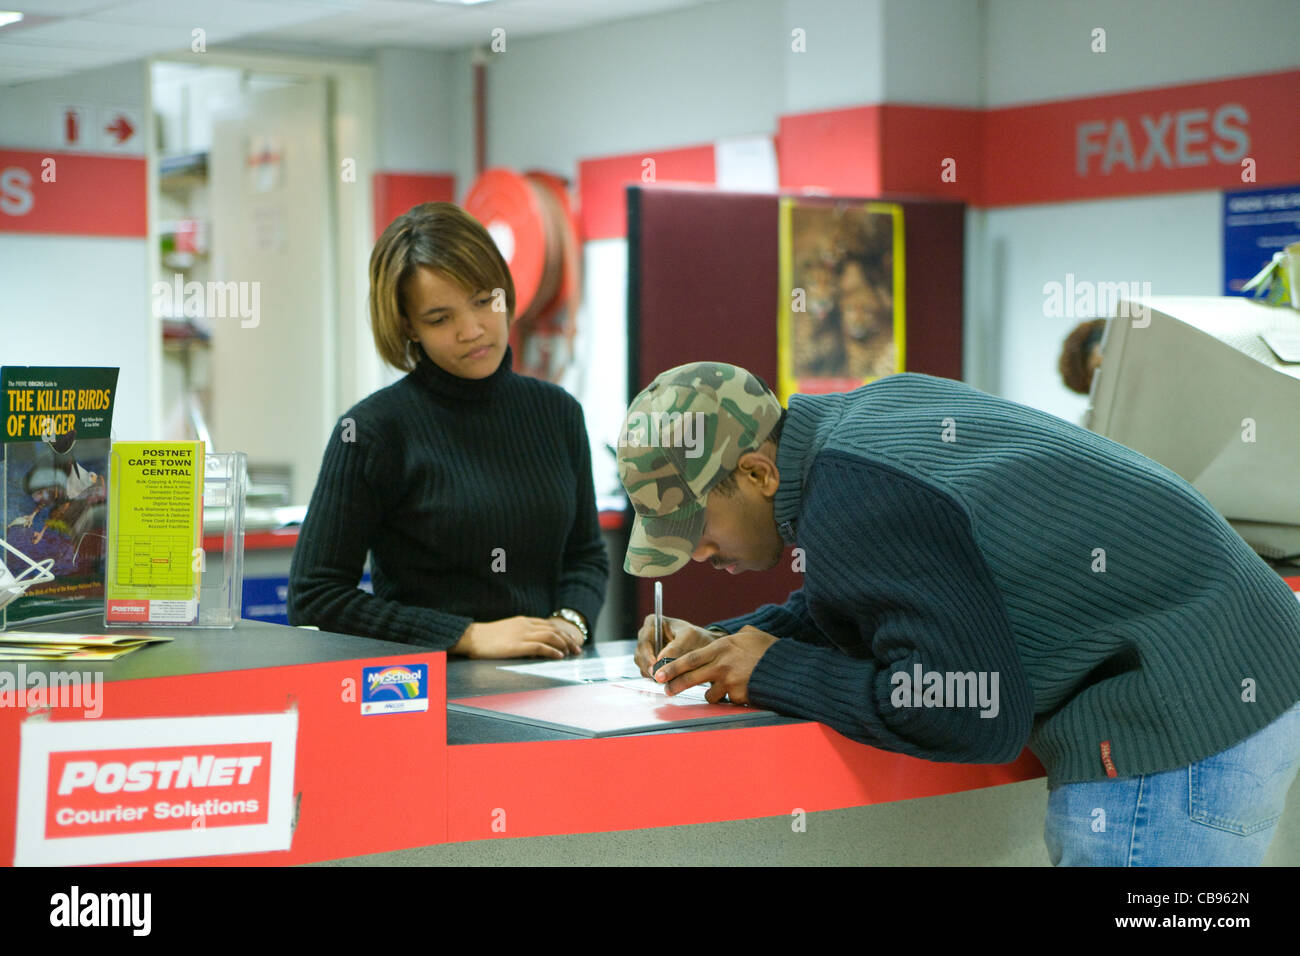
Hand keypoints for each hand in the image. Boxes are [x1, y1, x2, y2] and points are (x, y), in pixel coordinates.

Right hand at [452, 616, 583, 658]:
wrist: (472, 637)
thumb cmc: (486, 638)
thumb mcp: (507, 631)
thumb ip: (521, 634)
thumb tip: (533, 646)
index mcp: (523, 621)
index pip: (549, 624)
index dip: (562, 633)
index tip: (571, 642)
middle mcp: (525, 625)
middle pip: (554, 630)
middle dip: (568, 640)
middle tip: (577, 650)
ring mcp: (522, 634)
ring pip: (550, 636)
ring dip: (564, 645)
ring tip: (571, 654)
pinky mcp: (517, 645)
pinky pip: (540, 646)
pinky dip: (552, 651)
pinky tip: (559, 656)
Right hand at [634, 614, 719, 676]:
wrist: (705, 648)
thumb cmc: (697, 638)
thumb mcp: (689, 638)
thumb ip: (675, 648)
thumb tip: (659, 661)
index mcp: (652, 623)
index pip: (644, 640)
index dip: (647, 655)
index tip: (655, 666)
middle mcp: (646, 636)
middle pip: (640, 654)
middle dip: (649, 667)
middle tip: (659, 678)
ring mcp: (648, 650)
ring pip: (643, 665)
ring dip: (653, 674)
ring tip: (667, 679)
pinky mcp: (651, 663)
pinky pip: (648, 673)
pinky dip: (656, 678)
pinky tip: (667, 679)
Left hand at [652, 626, 778, 704]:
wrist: (789, 668)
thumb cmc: (769, 650)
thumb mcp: (749, 635)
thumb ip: (734, 638)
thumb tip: (731, 637)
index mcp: (721, 648)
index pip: (690, 659)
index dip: (672, 667)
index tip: (658, 673)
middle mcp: (722, 665)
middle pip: (691, 678)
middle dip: (676, 685)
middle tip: (666, 691)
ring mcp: (730, 682)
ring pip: (710, 695)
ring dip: (713, 694)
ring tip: (725, 688)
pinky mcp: (739, 696)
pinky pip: (729, 701)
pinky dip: (732, 699)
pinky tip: (743, 691)